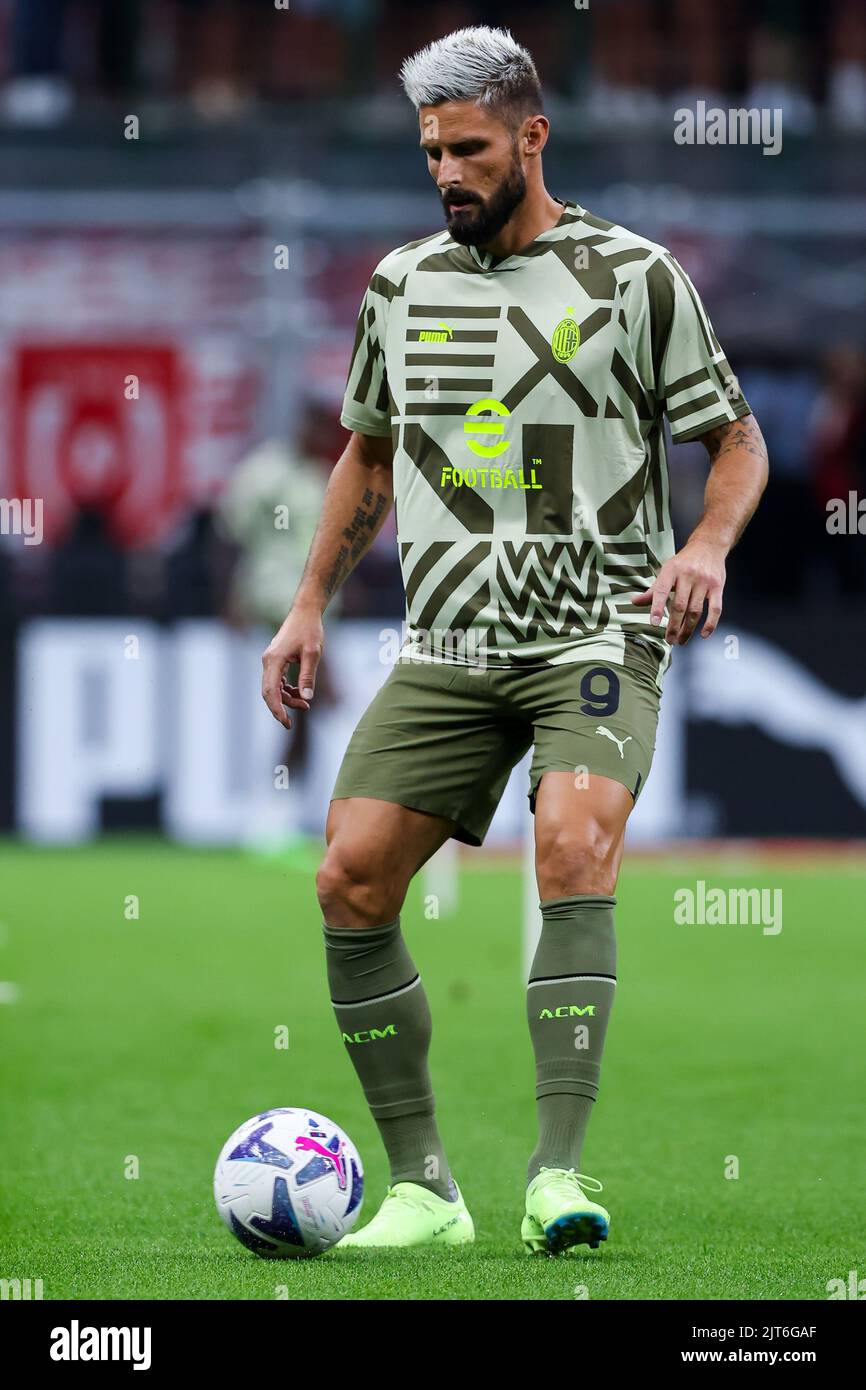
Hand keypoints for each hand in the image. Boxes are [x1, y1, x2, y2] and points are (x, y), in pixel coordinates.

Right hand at [261, 604, 323, 727]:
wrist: (305, 612)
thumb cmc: (310, 630)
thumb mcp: (313, 654)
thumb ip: (308, 676)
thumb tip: (306, 699)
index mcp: (274, 660)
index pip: (271, 691)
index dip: (277, 710)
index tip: (286, 723)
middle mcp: (268, 661)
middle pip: (268, 692)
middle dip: (280, 708)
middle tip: (292, 722)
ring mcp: (270, 661)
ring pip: (273, 688)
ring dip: (286, 699)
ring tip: (305, 704)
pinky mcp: (275, 660)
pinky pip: (277, 681)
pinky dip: (286, 690)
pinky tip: (299, 693)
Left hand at [632, 540, 725, 644]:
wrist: (709, 545)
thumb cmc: (684, 561)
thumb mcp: (666, 570)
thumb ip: (653, 589)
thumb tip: (634, 602)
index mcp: (671, 570)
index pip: (661, 591)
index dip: (656, 608)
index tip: (653, 623)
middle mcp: (688, 575)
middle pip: (680, 605)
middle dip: (673, 626)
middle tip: (669, 640)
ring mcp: (704, 581)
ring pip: (695, 610)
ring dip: (688, 628)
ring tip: (681, 640)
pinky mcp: (718, 586)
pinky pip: (715, 609)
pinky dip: (710, 623)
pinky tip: (704, 634)